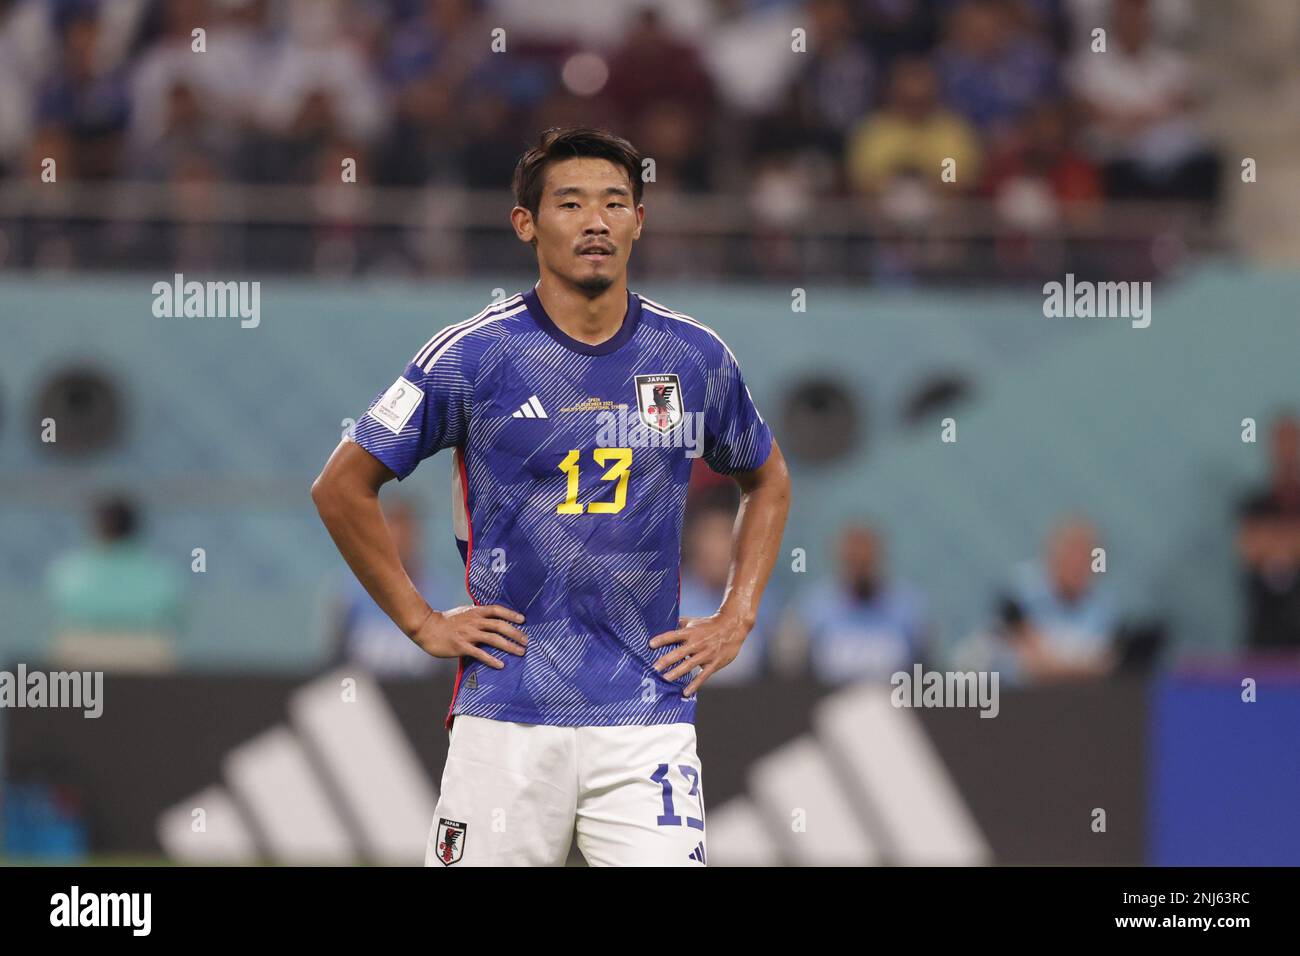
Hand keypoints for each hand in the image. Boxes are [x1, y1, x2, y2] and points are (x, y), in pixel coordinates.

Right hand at [411, 604, 526, 669]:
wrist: (427, 628)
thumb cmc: (446, 621)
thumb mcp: (463, 612)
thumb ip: (477, 615)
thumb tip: (492, 618)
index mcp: (475, 612)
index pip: (497, 610)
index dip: (511, 614)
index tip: (523, 619)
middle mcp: (474, 621)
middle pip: (499, 625)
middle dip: (515, 633)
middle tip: (526, 641)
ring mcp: (468, 634)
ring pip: (493, 639)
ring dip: (509, 646)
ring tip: (520, 652)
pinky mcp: (461, 646)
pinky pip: (480, 654)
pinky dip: (492, 659)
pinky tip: (501, 665)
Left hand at [649, 612, 750, 696]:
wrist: (732, 627)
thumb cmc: (709, 625)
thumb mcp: (693, 621)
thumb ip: (679, 624)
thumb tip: (662, 624)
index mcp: (690, 632)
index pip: (673, 635)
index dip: (662, 639)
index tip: (650, 645)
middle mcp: (697, 643)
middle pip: (678, 652)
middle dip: (665, 661)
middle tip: (653, 669)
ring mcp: (705, 654)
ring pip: (689, 665)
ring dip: (676, 673)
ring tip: (665, 680)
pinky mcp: (714, 663)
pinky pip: (702, 676)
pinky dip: (694, 684)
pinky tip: (686, 692)